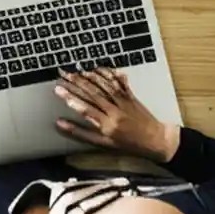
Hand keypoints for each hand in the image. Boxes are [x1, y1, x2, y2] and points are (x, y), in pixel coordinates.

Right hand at [54, 67, 180, 162]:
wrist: (156, 141)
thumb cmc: (128, 145)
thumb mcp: (103, 143)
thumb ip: (81, 133)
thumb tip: (60, 124)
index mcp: (107, 124)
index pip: (84, 108)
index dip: (70, 98)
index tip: (58, 89)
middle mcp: (114, 111)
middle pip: (92, 94)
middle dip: (75, 82)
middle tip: (62, 75)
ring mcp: (124, 101)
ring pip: (104, 86)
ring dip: (89, 76)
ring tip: (75, 71)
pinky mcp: (131, 96)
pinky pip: (118, 82)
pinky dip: (108, 74)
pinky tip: (98, 68)